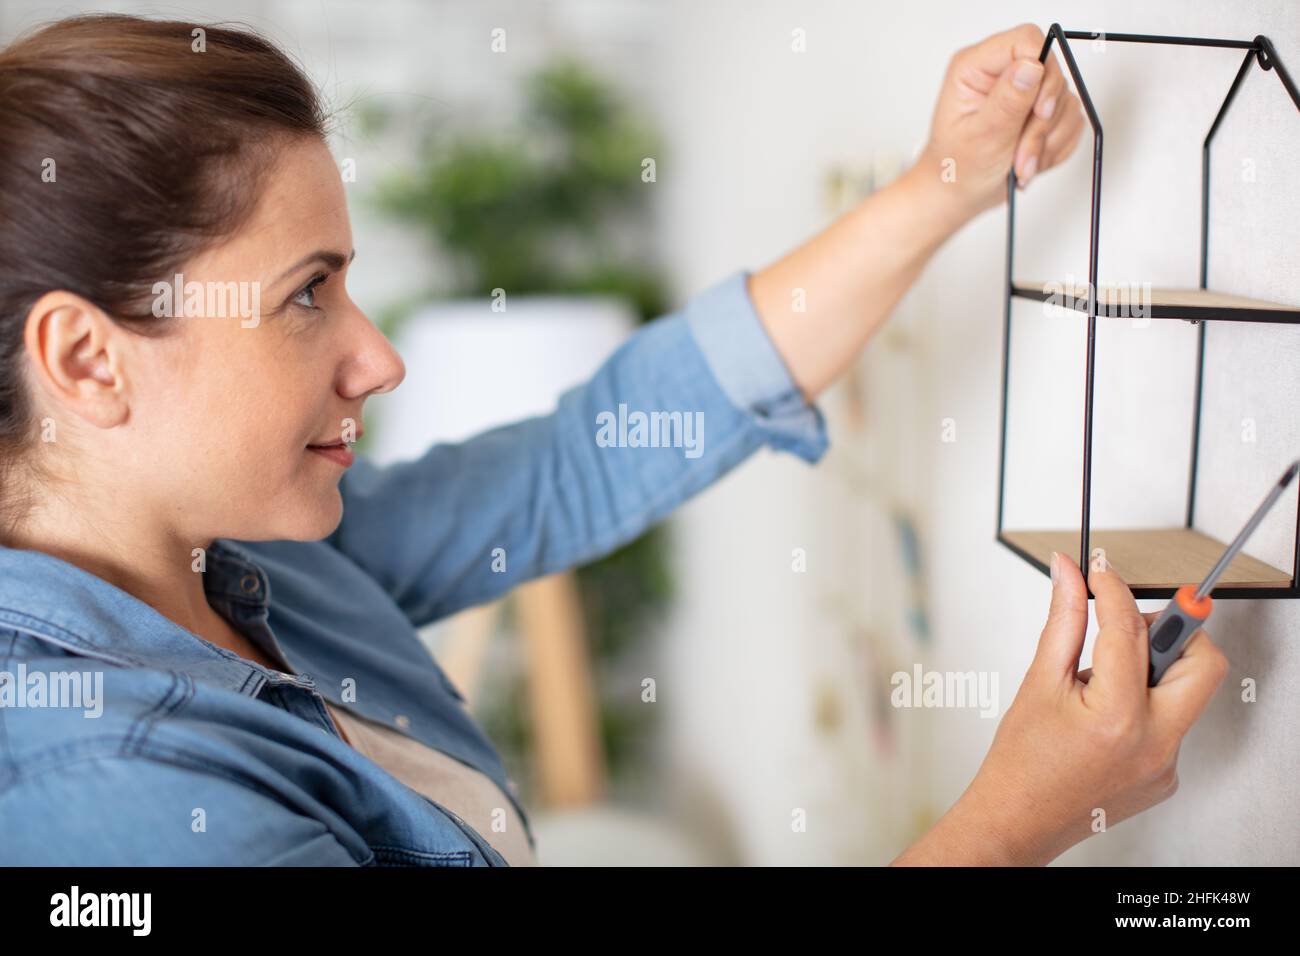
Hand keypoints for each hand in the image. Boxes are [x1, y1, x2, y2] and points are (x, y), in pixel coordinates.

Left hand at [913, 23, 1084, 222]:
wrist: (961, 194)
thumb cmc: (956, 168)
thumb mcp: (980, 138)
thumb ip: (1007, 102)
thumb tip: (1031, 66)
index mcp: (976, 69)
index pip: (1026, 41)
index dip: (1042, 70)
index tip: (1039, 110)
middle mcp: (1002, 74)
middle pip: (1052, 73)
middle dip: (1041, 123)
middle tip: (1020, 156)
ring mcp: (1026, 91)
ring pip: (1065, 101)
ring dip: (1046, 141)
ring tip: (1019, 165)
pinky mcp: (1043, 111)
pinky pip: (1071, 121)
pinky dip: (1055, 147)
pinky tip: (1030, 162)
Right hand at [965, 552, 1228, 863]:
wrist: (1018, 820)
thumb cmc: (1020, 761)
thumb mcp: (1039, 681)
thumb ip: (1062, 621)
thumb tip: (1068, 574)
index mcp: (1118, 717)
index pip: (1130, 630)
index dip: (1114, 591)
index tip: (1102, 574)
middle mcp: (1155, 743)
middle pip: (1202, 662)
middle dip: (1172, 633)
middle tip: (1131, 629)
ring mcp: (1167, 764)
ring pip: (1187, 693)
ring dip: (1154, 671)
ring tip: (1103, 682)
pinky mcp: (1168, 775)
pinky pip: (1172, 723)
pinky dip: (1143, 706)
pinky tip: (1102, 718)